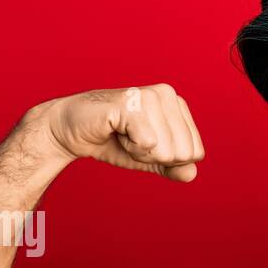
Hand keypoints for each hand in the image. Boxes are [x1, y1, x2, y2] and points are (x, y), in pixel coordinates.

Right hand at [35, 84, 205, 181]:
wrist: (72, 132)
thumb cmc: (112, 142)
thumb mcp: (149, 159)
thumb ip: (173, 167)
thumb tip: (191, 173)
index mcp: (177, 105)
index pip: (195, 153)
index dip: (167, 159)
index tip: (145, 144)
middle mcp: (167, 94)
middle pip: (183, 153)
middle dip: (154, 157)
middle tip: (131, 140)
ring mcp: (149, 96)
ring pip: (166, 150)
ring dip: (139, 152)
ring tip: (122, 134)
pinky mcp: (131, 103)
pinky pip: (148, 144)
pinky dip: (130, 148)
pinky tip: (115, 131)